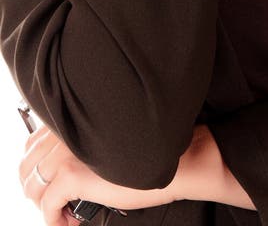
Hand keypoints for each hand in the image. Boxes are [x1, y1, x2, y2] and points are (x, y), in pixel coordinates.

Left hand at [19, 122, 214, 225]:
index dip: (38, 165)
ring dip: (44, 203)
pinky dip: (53, 219)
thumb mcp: (111, 140)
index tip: (50, 179)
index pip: (34, 141)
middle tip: (56, 200)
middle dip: (37, 187)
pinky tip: (69, 221)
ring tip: (65, 211)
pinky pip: (46, 206)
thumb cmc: (151, 149)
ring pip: (32, 186)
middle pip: (27, 165)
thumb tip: (63, 164)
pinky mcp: (72, 175)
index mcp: (76, 117)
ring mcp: (66, 152)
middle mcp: (66, 131)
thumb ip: (86, 140)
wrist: (175, 160)